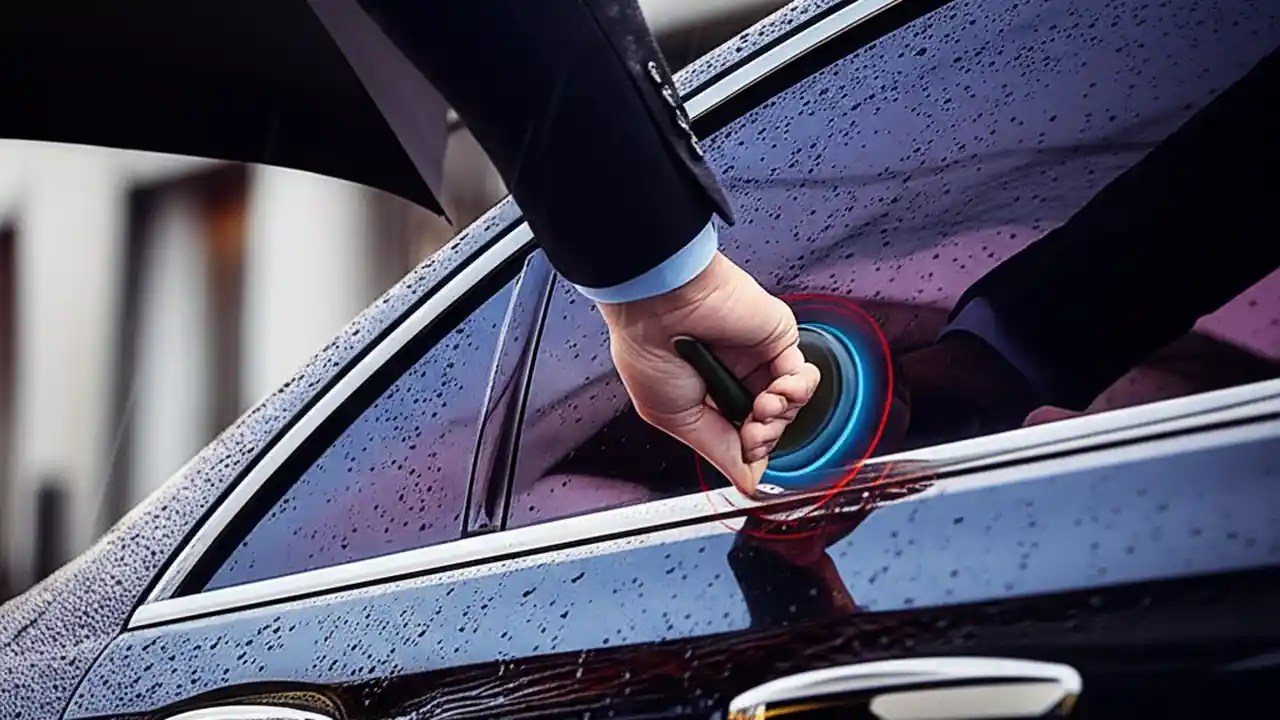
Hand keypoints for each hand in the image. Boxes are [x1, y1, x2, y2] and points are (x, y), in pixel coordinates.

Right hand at [597, 252, 819, 494]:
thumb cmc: (649, 349)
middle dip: (764, 436)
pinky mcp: (777, 337)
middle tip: (750, 432)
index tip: (744, 450)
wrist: (660, 305)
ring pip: (790, 405)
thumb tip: (747, 483)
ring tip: (760, 408)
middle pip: (770, 425)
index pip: (742, 437)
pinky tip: (778, 390)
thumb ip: (719, 451)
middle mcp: (732, 377)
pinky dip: (799, 390)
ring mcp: (756, 358)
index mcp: (704, 397)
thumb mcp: (677, 418)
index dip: (749, 449)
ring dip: (779, 416)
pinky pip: (804, 375)